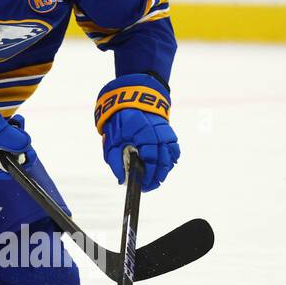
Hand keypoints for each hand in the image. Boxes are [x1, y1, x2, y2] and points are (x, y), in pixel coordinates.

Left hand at [95, 75, 178, 190]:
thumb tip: (122, 180)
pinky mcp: (169, 132)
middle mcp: (158, 135)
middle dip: (155, 178)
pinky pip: (174, 150)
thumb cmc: (119, 119)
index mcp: (143, 136)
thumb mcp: (111, 139)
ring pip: (170, 158)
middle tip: (148, 186)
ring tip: (155, 179)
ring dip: (163, 171)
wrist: (132, 97)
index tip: (143, 187)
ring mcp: (166, 133)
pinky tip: (164, 166)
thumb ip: (115, 161)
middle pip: (162, 163)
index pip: (149, 162)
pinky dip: (170, 160)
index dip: (147, 177)